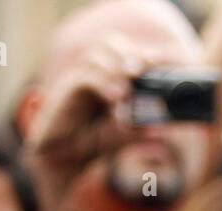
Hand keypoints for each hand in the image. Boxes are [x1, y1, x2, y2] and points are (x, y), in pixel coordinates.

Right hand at [23, 34, 166, 202]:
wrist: (61, 155)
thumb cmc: (90, 141)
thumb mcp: (120, 136)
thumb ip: (137, 130)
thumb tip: (160, 128)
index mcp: (110, 77)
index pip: (127, 53)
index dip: (144, 55)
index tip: (160, 67)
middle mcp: (93, 72)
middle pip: (111, 43)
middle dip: (130, 53)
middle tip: (142, 71)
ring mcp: (78, 77)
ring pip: (96, 56)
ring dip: (116, 69)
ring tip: (128, 91)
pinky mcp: (66, 88)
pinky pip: (84, 77)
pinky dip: (103, 83)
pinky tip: (116, 97)